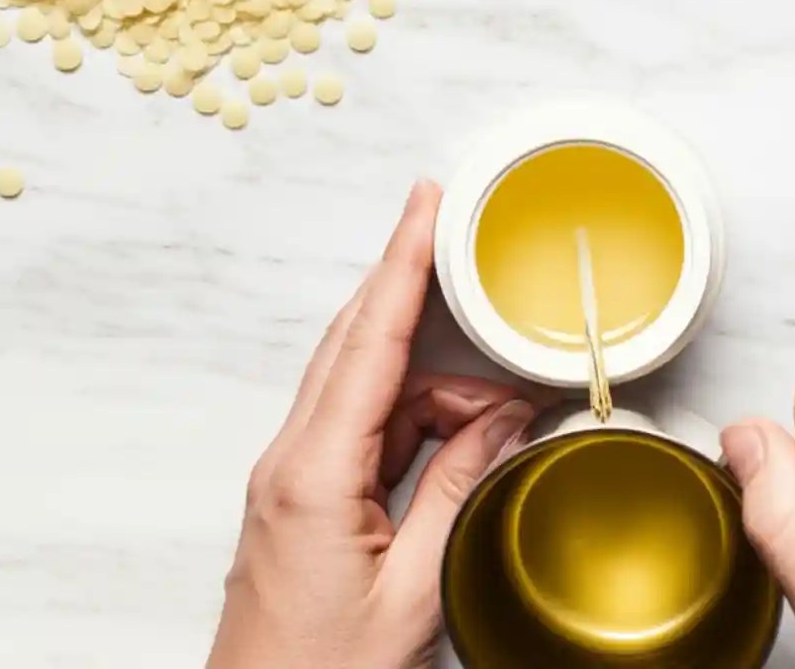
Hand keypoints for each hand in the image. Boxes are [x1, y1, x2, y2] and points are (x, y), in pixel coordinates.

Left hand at [208, 181, 553, 668]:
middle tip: (455, 241)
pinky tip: (463, 435)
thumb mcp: (416, 585)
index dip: (401, 267)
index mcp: (315, 475)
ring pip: (369, 386)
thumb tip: (501, 417)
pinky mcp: (305, 495)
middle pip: (358, 345)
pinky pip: (366, 427)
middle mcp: (293, 461)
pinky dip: (418, 419)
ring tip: (500, 408)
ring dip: (436, 384)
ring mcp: (294, 476)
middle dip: (411, 289)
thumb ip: (458, 487)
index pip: (369, 344)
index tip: (424, 208)